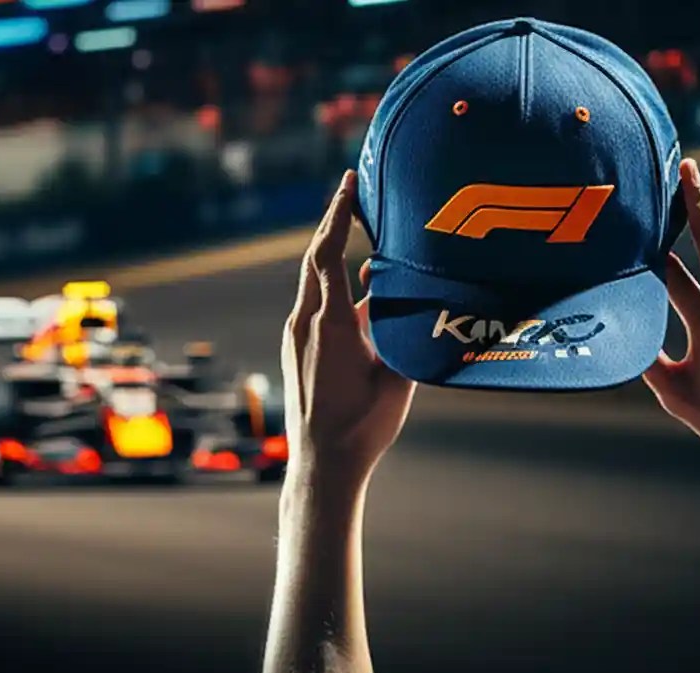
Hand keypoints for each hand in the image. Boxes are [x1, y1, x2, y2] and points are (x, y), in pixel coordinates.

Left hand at [281, 170, 415, 501]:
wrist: (323, 464)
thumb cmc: (362, 425)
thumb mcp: (395, 376)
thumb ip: (397, 332)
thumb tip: (402, 296)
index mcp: (330, 325)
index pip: (328, 254)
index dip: (338, 215)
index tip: (348, 183)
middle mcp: (306, 324)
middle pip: (315, 259)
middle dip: (333, 221)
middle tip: (350, 189)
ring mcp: (297, 337)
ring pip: (313, 282)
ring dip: (333, 253)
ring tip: (357, 228)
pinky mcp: (298, 350)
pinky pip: (315, 305)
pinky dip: (334, 285)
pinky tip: (360, 287)